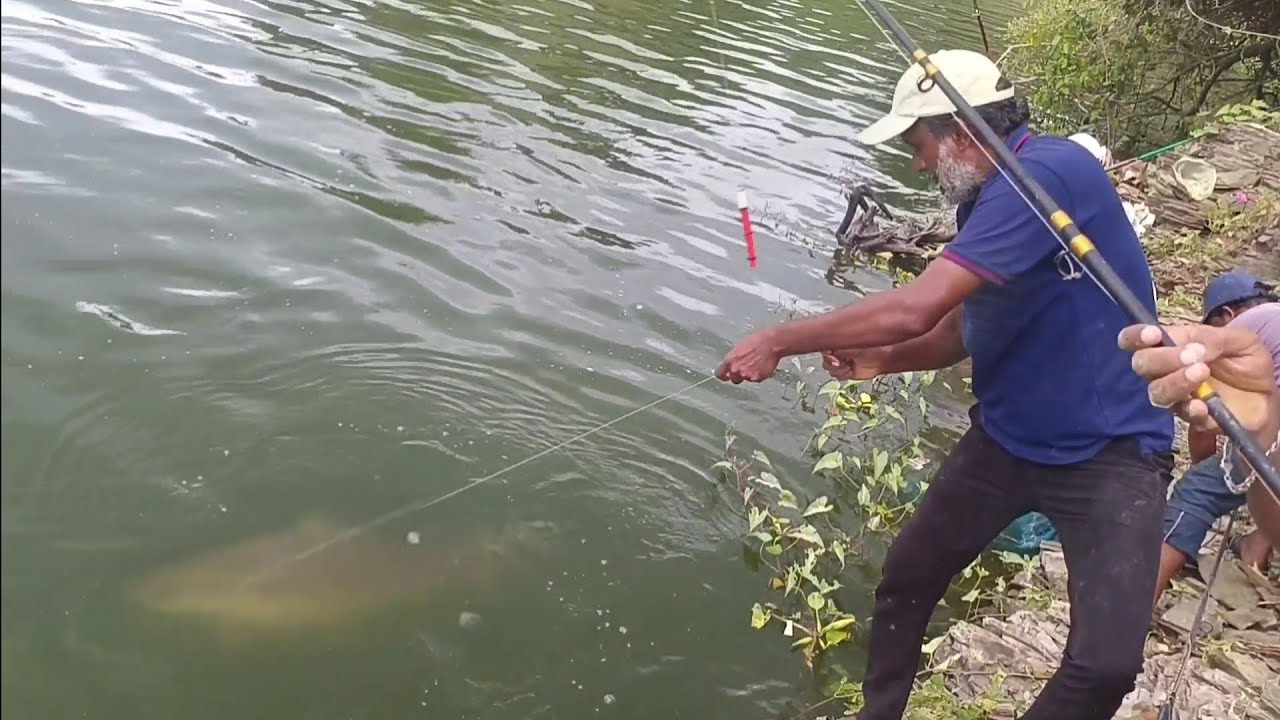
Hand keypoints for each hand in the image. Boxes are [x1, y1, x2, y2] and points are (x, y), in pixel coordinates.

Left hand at [716, 329, 782, 383]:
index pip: (720, 375)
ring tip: (757, 363)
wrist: (771, 343)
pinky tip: (762, 365)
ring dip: (750, 374)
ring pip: (746, 379)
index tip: (725, 376)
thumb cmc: (756, 341)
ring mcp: (748, 376)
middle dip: (738, 375)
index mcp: (730, 361)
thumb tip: (732, 363)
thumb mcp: (739, 347)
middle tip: (745, 367)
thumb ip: (733, 358)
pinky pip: (757, 379)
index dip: (723, 376)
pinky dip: (759, 375)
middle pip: (734, 379)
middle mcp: (737, 370)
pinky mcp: (758, 378)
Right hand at [822, 347, 891, 380]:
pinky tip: (851, 370)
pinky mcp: (845, 372)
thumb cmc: (871, 347)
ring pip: (830, 370)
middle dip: (832, 364)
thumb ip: (839, 346)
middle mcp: (837, 352)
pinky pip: (837, 376)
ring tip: (849, 366)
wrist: (881, 359)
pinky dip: (844, 374)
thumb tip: (827, 348)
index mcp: (837, 342)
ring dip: (839, 370)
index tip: (833, 357)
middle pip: (825, 361)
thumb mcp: (853, 344)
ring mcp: (840, 363)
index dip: (826, 354)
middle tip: (843, 363)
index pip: (824, 348)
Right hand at [1118, 323, 1276, 432]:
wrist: (1269, 394)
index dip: (1135, 337)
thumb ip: (1214, 339)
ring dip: (1175, 382)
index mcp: (1172, 346)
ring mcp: (1178, 396)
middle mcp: (1166, 371)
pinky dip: (1192, 409)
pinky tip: (1205, 404)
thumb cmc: (1248, 361)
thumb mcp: (1240, 340)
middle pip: (1142, 365)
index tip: (1153, 335)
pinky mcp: (1195, 417)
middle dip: (1161, 359)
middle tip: (1192, 357)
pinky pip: (1183, 415)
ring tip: (1201, 373)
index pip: (1136, 340)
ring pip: (1156, 392)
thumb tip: (1192, 348)